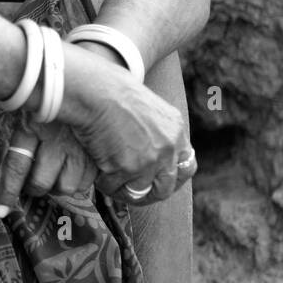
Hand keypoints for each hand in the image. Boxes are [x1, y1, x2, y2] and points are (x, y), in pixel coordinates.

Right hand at [0, 50, 195, 214]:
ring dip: (122, 188)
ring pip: (138, 191)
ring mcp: (149, 160)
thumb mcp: (148, 107)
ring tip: (108, 178)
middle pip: (166, 187)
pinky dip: (103, 183)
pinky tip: (96, 171)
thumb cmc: (111, 91)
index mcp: (176, 130)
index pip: (186, 166)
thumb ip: (157, 130)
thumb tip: (151, 150)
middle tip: (130, 190)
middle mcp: (168, 147)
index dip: (171, 178)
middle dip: (147, 193)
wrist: (95, 90)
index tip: (157, 181)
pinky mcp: (126, 168)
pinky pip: (113, 187)